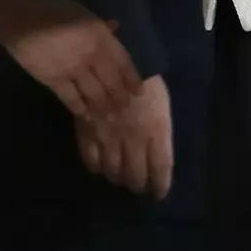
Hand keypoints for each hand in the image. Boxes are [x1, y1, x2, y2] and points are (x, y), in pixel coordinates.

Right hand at [4, 9, 141, 117]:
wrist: (17, 14)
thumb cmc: (50, 8)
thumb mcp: (81, 12)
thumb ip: (99, 26)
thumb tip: (116, 27)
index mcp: (99, 34)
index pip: (123, 61)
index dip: (132, 79)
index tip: (139, 93)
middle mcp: (90, 53)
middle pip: (111, 82)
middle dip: (120, 99)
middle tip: (126, 113)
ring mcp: (71, 68)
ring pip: (94, 93)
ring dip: (103, 107)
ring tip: (110, 119)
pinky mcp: (52, 79)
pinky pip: (71, 98)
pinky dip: (80, 108)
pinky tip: (86, 115)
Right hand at [75, 74, 173, 198]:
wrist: (110, 56)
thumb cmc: (144, 76)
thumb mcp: (161, 103)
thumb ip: (160, 131)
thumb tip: (158, 156)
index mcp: (157, 130)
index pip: (161, 168)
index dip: (160, 185)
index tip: (158, 194)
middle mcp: (134, 138)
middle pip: (135, 175)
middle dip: (137, 184)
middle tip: (136, 186)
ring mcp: (109, 136)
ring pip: (113, 170)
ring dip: (116, 177)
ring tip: (119, 177)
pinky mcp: (88, 130)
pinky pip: (90, 158)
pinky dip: (95, 166)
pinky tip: (99, 166)